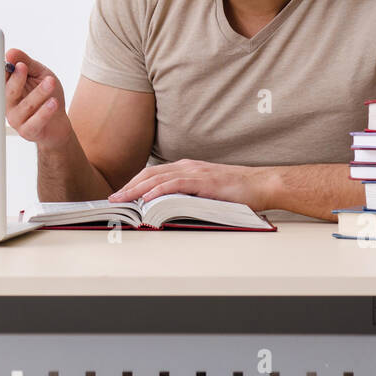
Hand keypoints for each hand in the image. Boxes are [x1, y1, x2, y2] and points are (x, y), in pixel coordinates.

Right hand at [4, 48, 71, 150]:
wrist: (58, 123)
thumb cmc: (47, 96)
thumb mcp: (40, 74)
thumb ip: (27, 63)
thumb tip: (11, 53)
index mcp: (8, 88)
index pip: (1, 77)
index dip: (4, 69)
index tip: (10, 60)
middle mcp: (9, 103)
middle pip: (8, 91)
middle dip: (16, 79)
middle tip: (23, 67)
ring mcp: (16, 118)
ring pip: (25, 106)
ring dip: (38, 93)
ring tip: (50, 83)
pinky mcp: (27, 131)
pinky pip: (34, 122)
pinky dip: (44, 112)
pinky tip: (53, 102)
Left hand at [108, 159, 276, 212]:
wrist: (261, 184)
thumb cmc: (237, 191)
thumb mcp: (206, 192)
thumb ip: (188, 196)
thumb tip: (167, 209)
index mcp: (187, 168)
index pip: (154, 173)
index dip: (135, 183)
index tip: (121, 194)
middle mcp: (188, 166)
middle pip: (150, 174)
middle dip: (129, 186)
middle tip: (113, 199)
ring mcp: (195, 172)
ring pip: (158, 178)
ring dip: (137, 189)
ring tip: (122, 200)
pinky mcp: (203, 181)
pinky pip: (176, 184)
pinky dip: (158, 191)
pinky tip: (147, 199)